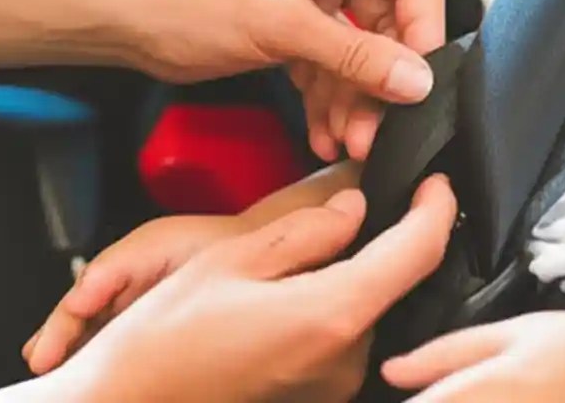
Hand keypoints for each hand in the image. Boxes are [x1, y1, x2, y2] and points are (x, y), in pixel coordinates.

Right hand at [43, 175, 456, 401]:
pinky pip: (342, 335)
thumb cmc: (165, 338)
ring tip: (281, 267)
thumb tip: (355, 211)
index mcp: (331, 314)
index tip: (435, 182)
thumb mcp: (230, 260)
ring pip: (364, 306)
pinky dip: (327, 306)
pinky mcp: (320, 394)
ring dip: (345, 275)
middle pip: (391, 281)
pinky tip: (278, 300)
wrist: (129, 402)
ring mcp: (335, 383)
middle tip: (332, 214)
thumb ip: (304, 232)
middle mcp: (346, 357)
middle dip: (375, 241)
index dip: (435, 208)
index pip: (416, 252)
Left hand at [123, 0, 445, 158]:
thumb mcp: (281, 25)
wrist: (127, 19)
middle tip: (380, 125)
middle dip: (382, 78)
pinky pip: (331, 68)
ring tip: (351, 140)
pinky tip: (326, 134)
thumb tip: (415, 79)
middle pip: (390, 21)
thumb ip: (354, 54)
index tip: (419, 79)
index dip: (423, 28)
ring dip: (357, 99)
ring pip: (361, 52)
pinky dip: (331, 101)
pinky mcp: (294, 28)